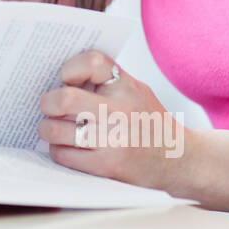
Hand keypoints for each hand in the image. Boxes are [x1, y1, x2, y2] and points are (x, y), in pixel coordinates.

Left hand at [38, 50, 190, 192]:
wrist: (182, 161)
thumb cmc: (148, 122)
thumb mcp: (136, 91)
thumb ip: (104, 82)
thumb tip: (57, 79)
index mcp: (128, 86)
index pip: (92, 62)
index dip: (71, 68)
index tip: (66, 79)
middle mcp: (122, 111)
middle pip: (64, 99)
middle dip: (47, 102)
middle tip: (48, 106)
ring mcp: (114, 140)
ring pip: (56, 130)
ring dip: (47, 128)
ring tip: (51, 128)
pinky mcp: (107, 166)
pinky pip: (63, 154)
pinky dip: (57, 150)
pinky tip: (65, 147)